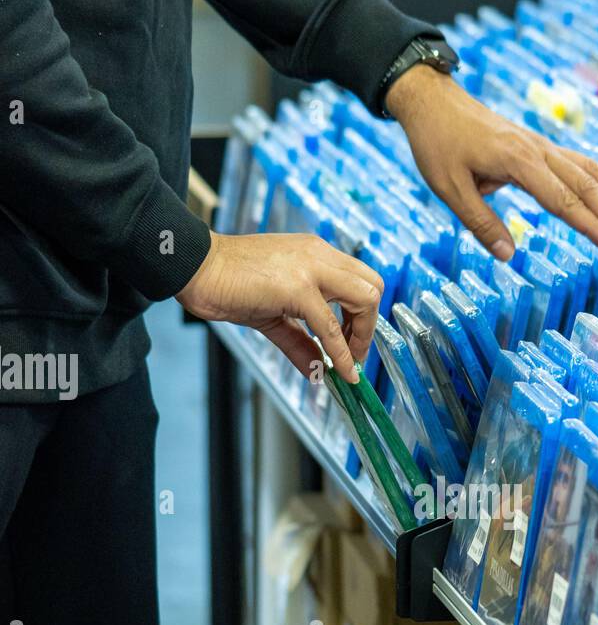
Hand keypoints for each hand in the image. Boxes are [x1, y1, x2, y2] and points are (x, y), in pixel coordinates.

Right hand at [177, 231, 382, 381]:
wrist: (196, 267)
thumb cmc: (229, 283)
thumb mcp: (273, 314)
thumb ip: (300, 341)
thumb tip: (318, 371)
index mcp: (316, 253)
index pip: (361, 278)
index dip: (363, 314)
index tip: (352, 341)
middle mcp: (319, 255)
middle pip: (373, 285)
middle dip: (370, 324)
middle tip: (354, 352)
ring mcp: (311, 268)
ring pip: (365, 297)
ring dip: (362, 336)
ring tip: (348, 361)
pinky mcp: (297, 288)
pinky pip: (330, 326)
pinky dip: (340, 353)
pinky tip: (338, 371)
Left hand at [385, 67, 597, 259]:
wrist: (434, 101)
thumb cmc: (438, 144)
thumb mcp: (450, 189)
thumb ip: (481, 223)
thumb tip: (509, 256)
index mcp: (517, 161)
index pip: (563, 200)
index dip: (592, 226)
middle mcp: (537, 150)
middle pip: (586, 185)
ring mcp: (541, 145)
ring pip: (590, 170)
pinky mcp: (539, 146)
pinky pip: (579, 163)